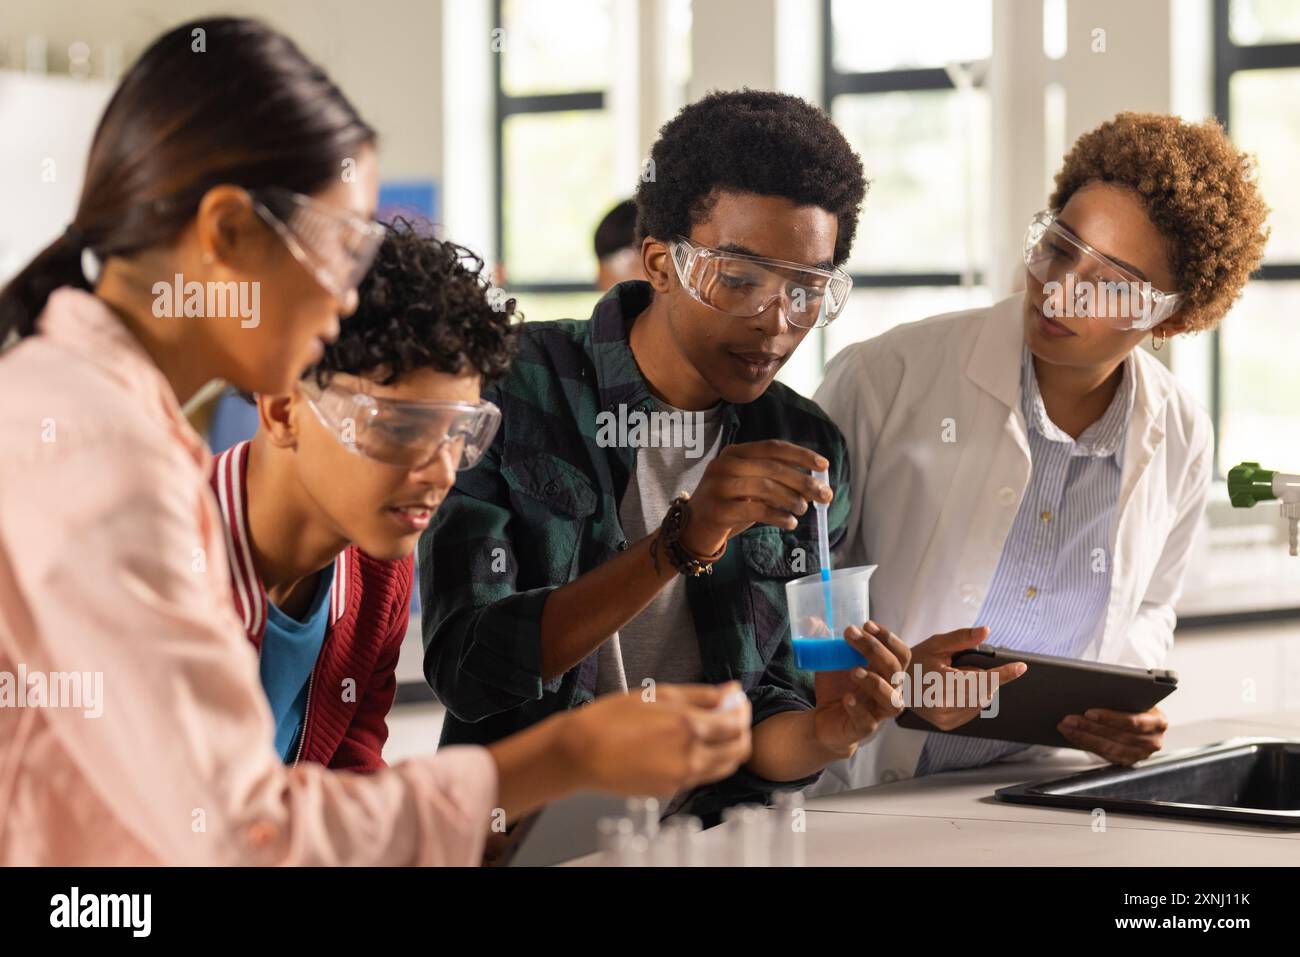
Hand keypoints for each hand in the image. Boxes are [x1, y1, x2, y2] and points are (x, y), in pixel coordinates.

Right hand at [561, 682, 752, 796]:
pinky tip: (692, 744)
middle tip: (730, 714)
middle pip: (739, 749)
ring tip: (715, 729)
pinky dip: (708, 760)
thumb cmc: (611, 719)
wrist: (581, 753)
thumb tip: (731, 690)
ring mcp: (682, 777)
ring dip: (729, 748)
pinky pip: (703, 776)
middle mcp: (691, 756)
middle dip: (741, 730)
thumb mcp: (659, 695)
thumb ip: (701, 694)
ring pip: (725, 766)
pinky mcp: (671, 790)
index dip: (742, 709)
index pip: (737, 723)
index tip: (736, 699)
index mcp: (689, 727)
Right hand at [678, 440, 831, 557]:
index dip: (801, 455)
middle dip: (804, 481)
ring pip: (766, 488)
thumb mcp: (750, 486)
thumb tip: (814, 484)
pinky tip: (789, 523)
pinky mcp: (719, 510)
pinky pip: (757, 510)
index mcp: (735, 453)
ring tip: (803, 510)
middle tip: (825, 495)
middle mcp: (725, 464)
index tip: (824, 465)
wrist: (693, 529)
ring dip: (792, 499)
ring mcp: (719, 486)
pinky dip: (778, 516)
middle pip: (773, 468)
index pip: (773, 448)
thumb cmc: (729, 505)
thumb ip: (775, 480)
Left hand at [811, 621, 910, 757]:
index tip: (867, 624)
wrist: (824, 721)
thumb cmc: (837, 688)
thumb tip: (811, 620)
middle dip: (875, 649)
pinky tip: (847, 698)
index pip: (901, 654)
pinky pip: (868, 721)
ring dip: (875, 683)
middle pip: (895, 670)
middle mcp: (890, 691)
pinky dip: (858, 708)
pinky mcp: (864, 728)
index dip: (889, 638)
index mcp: (886, 673)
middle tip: (850, 635)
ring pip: (892, 700)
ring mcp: (878, 711)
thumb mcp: (831, 662)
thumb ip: (825, 641)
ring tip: (853, 670)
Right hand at [907, 626, 1026, 730]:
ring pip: (981, 702)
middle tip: (962, 669)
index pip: (980, 679)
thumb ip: (962, 638)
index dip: (1003, 673)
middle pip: (984, 691)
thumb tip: (985, 631)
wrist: (896, 686)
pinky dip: (972, 699)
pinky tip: (956, 691)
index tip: (1021, 667)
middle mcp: (942, 704)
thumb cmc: (915, 663)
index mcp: (939, 682)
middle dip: (983, 677)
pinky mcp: (947, 724)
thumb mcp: (936, 644)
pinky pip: (973, 710)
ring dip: (978, 689)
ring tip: (955, 679)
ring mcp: (945, 717)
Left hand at [1058, 706, 1166, 764]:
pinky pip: (1103, 754)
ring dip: (1083, 737)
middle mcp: (1152, 741)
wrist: (1144, 716)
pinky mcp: (1128, 760)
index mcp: (1158, 722)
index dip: (1109, 718)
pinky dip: (1085, 743)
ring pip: (1108, 747)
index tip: (1088, 712)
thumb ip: (1121, 696)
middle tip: (1069, 719)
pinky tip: (1073, 735)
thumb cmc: (1137, 703)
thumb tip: (1091, 690)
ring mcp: (1141, 754)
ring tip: (1067, 727)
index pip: (1132, 721)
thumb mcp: (1135, 697)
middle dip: (1089, 727)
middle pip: (1117, 735)